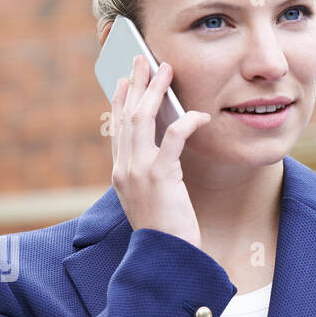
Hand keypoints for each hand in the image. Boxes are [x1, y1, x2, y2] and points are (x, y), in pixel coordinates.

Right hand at [110, 54, 209, 247]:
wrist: (165, 257)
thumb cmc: (165, 232)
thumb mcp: (152, 199)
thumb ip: (151, 174)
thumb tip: (166, 149)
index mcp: (119, 173)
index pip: (116, 129)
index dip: (121, 100)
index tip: (126, 80)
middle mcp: (124, 169)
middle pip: (126, 115)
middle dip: (135, 83)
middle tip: (142, 59)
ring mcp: (138, 171)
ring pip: (142, 119)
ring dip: (155, 90)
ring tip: (165, 69)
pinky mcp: (160, 176)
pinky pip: (172, 138)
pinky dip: (186, 122)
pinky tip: (198, 114)